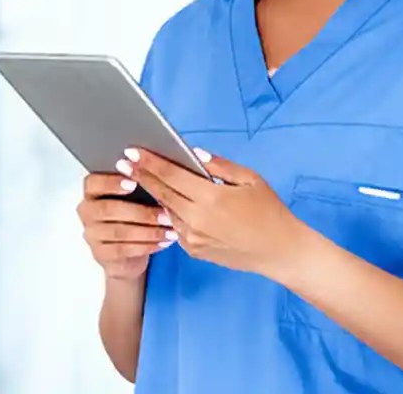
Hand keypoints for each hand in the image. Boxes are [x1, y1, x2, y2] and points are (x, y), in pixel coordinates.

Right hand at [76, 172, 177, 280]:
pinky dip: (147, 246)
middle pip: (109, 209)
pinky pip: (124, 249)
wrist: (124, 253)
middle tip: (166, 214)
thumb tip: (158, 174)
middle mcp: (87, 212)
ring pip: (119, 232)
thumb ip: (138, 185)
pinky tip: (163, 243)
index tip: (134, 182)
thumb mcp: (133, 199)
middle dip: (141, 212)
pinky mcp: (100, 254)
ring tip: (170, 231)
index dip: (111, 183)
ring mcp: (91, 235)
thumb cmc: (131, 218)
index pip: (93, 183)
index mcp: (92, 192)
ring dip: (149, 231)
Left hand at [125, 147, 306, 277]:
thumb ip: (219, 166)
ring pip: (167, 211)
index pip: (171, 176)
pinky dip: (171, 214)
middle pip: (162, 193)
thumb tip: (194, 154)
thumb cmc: (269, 212)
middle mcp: (197, 220)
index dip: (150, 162)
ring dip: (155, 196)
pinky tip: (168, 203)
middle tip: (123, 162)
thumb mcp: (250, 179)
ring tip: (140, 179)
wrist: (279, 251)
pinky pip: (176, 228)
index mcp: (211, 198)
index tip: (133, 152)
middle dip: (141, 176)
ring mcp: (194, 238)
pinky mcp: (195, 251)